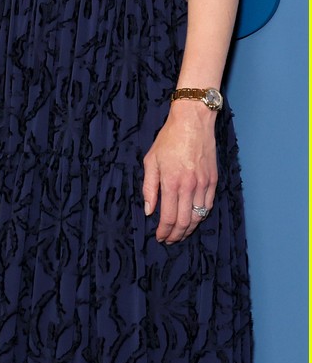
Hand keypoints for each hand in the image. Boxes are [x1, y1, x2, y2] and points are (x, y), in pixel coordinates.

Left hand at [142, 103, 217, 242]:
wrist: (193, 122)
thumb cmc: (168, 139)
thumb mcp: (151, 160)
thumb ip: (149, 188)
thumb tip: (149, 211)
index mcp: (171, 182)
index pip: (169, 217)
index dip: (164, 231)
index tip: (159, 237)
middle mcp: (189, 186)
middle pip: (185, 221)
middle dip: (176, 235)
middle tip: (169, 240)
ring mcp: (203, 184)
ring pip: (199, 217)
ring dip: (189, 229)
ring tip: (180, 234)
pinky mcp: (213, 180)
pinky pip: (208, 205)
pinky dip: (201, 217)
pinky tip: (194, 219)